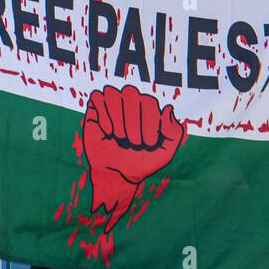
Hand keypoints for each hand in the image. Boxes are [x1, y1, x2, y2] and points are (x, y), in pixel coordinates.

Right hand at [82, 85, 184, 232]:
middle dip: (133, 121)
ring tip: (120, 137)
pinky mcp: (95, 111)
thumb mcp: (165, 153)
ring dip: (118, 118)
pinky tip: (108, 132)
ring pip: (114, 93)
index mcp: (147, 108)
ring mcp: (111, 105)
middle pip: (131, 93)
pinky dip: (104, 115)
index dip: (150, 121)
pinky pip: (98, 98)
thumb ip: (173, 132)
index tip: (149, 144)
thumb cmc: (141, 163)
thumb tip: (168, 109)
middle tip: (134, 143)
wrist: (118, 175)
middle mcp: (130, 102)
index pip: (149, 100)